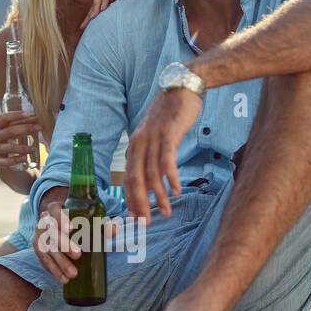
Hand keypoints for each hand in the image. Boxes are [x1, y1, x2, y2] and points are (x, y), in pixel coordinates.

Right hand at [0, 110, 40, 168]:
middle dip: (26, 128)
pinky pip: (8, 161)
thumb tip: (36, 118)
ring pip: (10, 147)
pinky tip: (25, 158)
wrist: (6, 158)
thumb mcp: (15, 129)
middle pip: (9, 131)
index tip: (30, 114)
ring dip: (24, 147)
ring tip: (34, 149)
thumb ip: (23, 123)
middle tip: (39, 127)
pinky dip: (17, 159)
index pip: (4, 118)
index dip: (17, 115)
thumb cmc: (12, 139)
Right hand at [33, 201, 116, 282]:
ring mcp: (39, 236)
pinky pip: (43, 261)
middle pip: (50, 232)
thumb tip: (112, 230)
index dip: (61, 219)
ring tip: (73, 275)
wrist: (62, 225)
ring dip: (59, 263)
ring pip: (45, 249)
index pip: (54, 210)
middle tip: (78, 256)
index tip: (72, 229)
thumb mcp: (91, 219)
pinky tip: (63, 279)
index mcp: (55, 208)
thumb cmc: (79, 221)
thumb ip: (103, 224)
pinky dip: (53, 270)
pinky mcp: (39, 249)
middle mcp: (44, 221)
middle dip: (64, 245)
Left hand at [79, 0, 158, 30]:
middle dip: (89, 14)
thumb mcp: (133, 2)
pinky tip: (103, 8)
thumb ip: (123, 8)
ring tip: (93, 18)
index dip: (92, 16)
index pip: (99, 5)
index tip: (86, 29)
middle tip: (83, 27)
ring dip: (95, 6)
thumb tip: (116, 24)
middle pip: (95, 0)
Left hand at [124, 88, 201, 220]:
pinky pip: (167, 160)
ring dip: (158, 196)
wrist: (182, 87)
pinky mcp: (167, 134)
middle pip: (135, 180)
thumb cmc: (171, 114)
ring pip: (151, 174)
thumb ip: (153, 157)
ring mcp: (153, 138)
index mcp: (134, 146)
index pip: (128, 179)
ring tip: (166, 212)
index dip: (131, 200)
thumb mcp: (157, 137)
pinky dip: (170, 177)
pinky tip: (175, 191)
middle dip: (140, 204)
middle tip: (145, 223)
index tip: (136, 217)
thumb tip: (155, 181)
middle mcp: (139, 143)